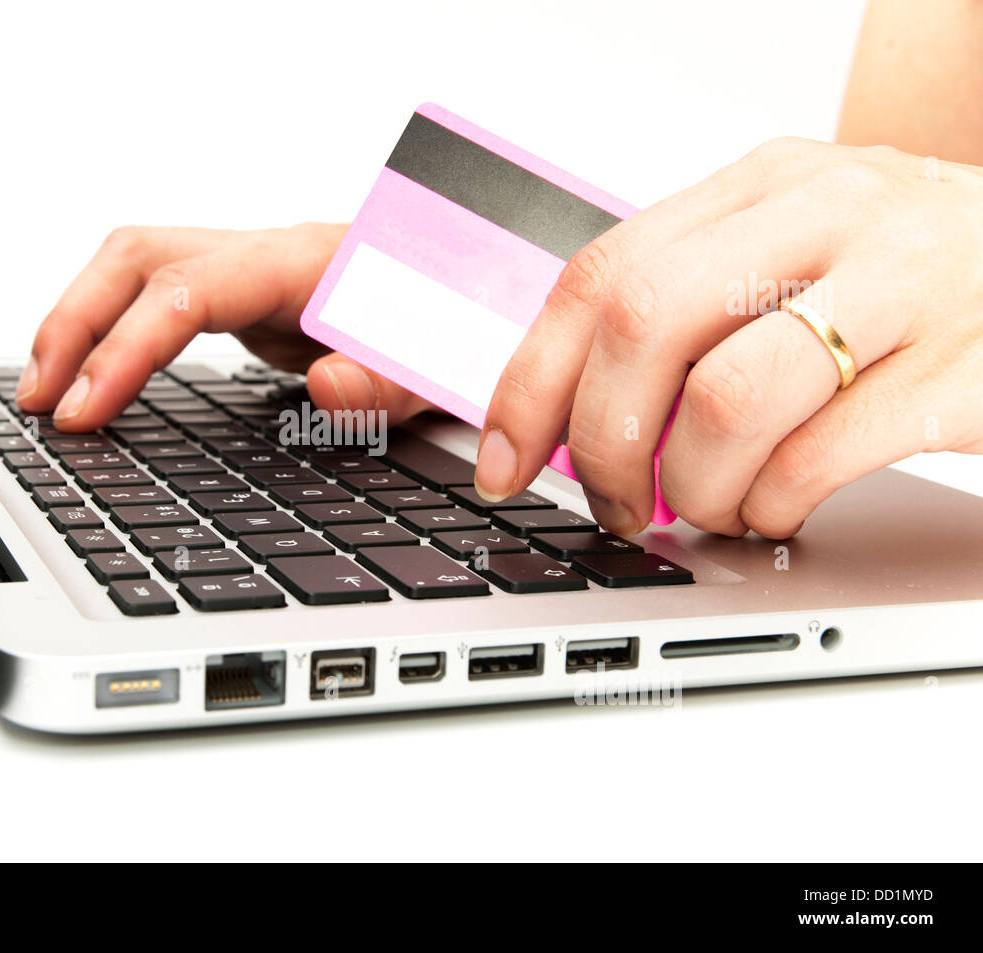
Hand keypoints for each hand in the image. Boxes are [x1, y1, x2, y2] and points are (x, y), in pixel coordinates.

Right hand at [16, 223, 432, 431]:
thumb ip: (395, 381)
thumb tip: (329, 389)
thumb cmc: (460, 327)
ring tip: (45, 393)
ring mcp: (249, 271)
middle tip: (42, 404)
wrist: (475, 295)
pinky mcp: (244, 296)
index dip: (126, 348)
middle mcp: (267, 255)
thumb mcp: (445, 371)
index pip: (188, 290)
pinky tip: (94, 377)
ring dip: (76, 321)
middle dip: (73, 324)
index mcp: (309, 265)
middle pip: (137, 256)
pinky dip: (110, 330)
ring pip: (133, 265)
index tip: (84, 410)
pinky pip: (154, 294)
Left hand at [474, 138, 982, 538]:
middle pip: (645, 325)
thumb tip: (569, 415)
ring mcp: (904, 281)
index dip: (532, 380)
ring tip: (714, 507)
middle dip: (604, 442)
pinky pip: (818, 458)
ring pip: (727, 402)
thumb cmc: (909, 274)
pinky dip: (772, 507)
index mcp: (762, 186)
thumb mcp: (794, 251)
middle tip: (616, 503)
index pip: (601, 274)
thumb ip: (689, 309)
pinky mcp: (965, 367)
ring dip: (693, 486)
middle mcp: (828, 213)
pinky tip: (780, 508)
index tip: (505, 460)